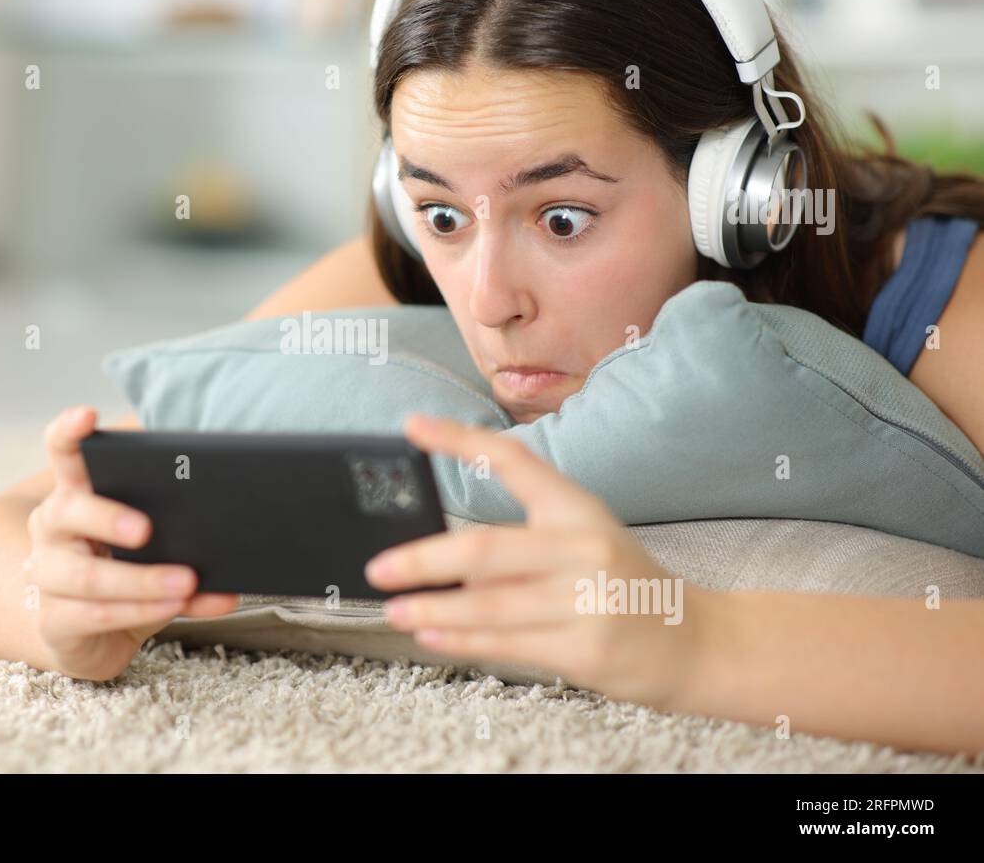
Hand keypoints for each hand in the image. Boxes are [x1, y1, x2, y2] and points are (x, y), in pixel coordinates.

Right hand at [23, 406, 238, 680]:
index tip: (86, 415)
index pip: (62, 453)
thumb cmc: (126, 575)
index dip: (68, 432)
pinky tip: (176, 604)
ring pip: (89, 576)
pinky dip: (143, 610)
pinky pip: (98, 614)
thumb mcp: (153, 546)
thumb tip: (234, 529)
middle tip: (147, 529)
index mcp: (76, 495)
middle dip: (108, 518)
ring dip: (144, 580)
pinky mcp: (54, 621)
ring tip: (187, 581)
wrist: (93, 638)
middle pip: (68, 511)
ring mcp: (46, 575)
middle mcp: (53, 529)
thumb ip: (183, 531)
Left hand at [365, 413, 716, 709]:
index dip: (460, 439)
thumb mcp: (584, 542)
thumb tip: (441, 559)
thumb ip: (521, 544)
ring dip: (431, 607)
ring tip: (393, 608)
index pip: (513, 460)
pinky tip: (429, 634)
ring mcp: (586, 600)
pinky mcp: (585, 649)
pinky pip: (507, 643)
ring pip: (488, 604)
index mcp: (578, 509)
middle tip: (379, 568)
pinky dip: (460, 639)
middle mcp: (583, 548)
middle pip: (485, 548)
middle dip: (422, 558)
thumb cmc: (623, 585)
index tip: (412, 425)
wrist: (694, 642)